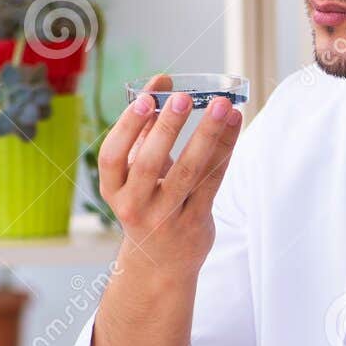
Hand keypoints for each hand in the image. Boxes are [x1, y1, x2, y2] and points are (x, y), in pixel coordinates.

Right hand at [98, 73, 242, 275]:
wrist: (160, 264)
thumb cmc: (147, 202)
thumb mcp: (136, 174)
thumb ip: (146, 129)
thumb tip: (160, 82)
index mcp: (113, 190)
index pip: (112, 156)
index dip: (128, 126)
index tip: (145, 98)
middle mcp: (135, 206)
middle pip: (149, 163)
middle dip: (167, 128)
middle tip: (183, 97)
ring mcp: (166, 217)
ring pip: (189, 172)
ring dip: (207, 135)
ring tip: (222, 105)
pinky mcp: (196, 221)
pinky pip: (213, 180)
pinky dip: (225, 148)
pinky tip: (234, 123)